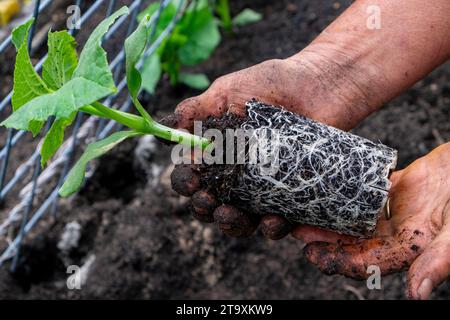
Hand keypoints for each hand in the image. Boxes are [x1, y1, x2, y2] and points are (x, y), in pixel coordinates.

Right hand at [165, 56, 370, 238]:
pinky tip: (272, 219)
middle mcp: (235, 176)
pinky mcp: (290, 196)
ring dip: (231, 224)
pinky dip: (271, 226)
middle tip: (207, 200)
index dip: (185, 182)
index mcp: (216, 154)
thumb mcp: (227, 91)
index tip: (190, 180)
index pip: (191, 176)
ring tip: (230, 215)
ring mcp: (262, 189)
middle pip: (211, 204)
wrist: (320, 86)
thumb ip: (196, 110)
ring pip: (241, 219)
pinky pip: (278, 220)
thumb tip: (166, 129)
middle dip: (204, 208)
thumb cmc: (272, 84)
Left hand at [292, 143, 449, 299]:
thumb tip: (418, 295)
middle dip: (323, 238)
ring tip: (303, 209)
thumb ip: (439, 260)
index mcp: (408, 249)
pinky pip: (364, 192)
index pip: (364, 262)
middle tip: (295, 228)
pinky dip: (345, 191)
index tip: (310, 253)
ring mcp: (394, 211)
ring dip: (329, 215)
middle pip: (351, 241)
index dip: (336, 260)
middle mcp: (396, 234)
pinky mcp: (395, 187)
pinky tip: (325, 186)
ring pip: (353, 217)